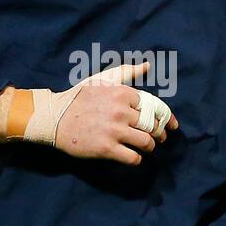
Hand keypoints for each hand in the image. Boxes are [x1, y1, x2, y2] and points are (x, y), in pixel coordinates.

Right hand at [57, 60, 178, 164]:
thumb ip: (127, 72)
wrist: (55, 117)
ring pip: (146, 142)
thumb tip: (147, 66)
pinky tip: (134, 156)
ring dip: (150, 146)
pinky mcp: (107, 149)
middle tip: (159, 138)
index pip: (155, 107)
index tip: (171, 125)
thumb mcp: (103, 79)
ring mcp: (114, 131)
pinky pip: (133, 157)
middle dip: (159, 134)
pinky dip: (137, 158)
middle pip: (153, 126)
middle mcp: (121, 111)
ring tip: (147, 147)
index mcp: (122, 93)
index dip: (166, 118)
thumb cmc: (79, 96)